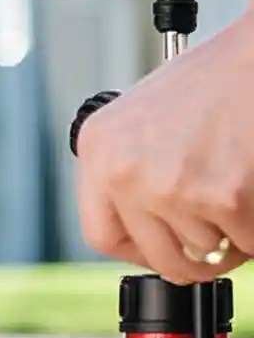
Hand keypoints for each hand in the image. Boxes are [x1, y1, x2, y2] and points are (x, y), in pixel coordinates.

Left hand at [76, 12, 253, 283]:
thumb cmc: (211, 81)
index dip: (137, 251)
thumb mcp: (142, 121)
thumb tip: (145, 234)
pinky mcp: (223, 197)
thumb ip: (131, 172)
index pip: (101, 235)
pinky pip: (244, 242)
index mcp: (99, 151)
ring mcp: (171, 188)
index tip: (159, 250)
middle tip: (214, 238)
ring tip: (235, 189)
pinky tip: (251, 189)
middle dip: (192, 257)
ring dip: (229, 234)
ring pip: (205, 251)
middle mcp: (125, 173)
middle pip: (158, 255)